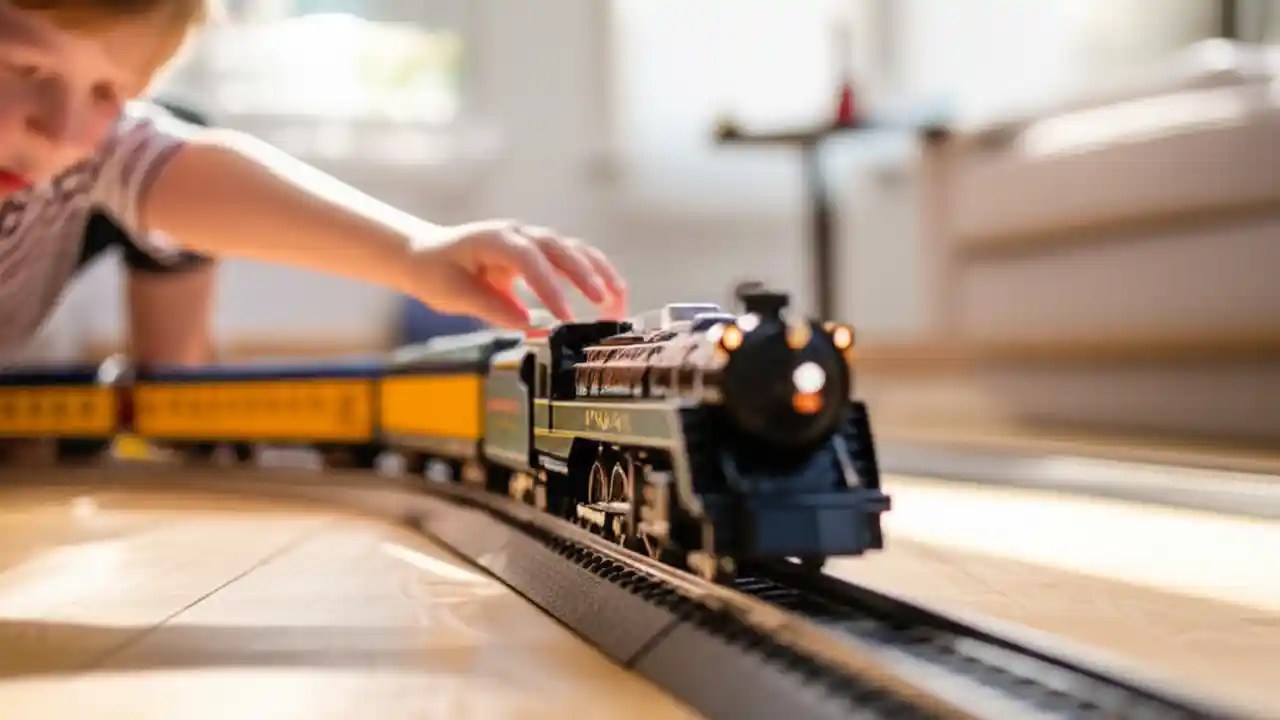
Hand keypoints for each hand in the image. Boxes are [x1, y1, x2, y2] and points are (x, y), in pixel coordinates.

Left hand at [404, 220, 627, 328]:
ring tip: (618, 299)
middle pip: (559, 248)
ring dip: (598, 272)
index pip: (528, 259)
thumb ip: (491, 308)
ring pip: (574, 249)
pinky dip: (594, 274)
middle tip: (602, 303)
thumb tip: (528, 324)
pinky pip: (573, 258)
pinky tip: (612, 295)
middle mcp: (518, 234)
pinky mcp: (540, 252)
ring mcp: (532, 240)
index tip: (563, 317)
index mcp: (494, 240)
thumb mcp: (454, 295)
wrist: (427, 254)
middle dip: (584, 275)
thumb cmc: (438, 272)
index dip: (549, 286)